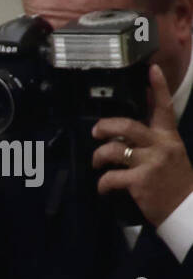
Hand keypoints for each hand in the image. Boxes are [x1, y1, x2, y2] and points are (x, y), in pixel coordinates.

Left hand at [93, 64, 192, 227]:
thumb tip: (133, 127)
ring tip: (98, 163)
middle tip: (96, 132)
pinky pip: (110, 177)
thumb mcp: (171, 154)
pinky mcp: (139, 182)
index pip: (165, 108)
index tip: (151, 69)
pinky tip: (104, 188)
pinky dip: (102, 183)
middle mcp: (161, 146)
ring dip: (99, 156)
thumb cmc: (175, 182)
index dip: (158, 87)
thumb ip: (155, 139)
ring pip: (114, 150)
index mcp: (169, 138)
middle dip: (106, 127)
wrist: (186, 209)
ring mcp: (150, 163)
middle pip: (128, 126)